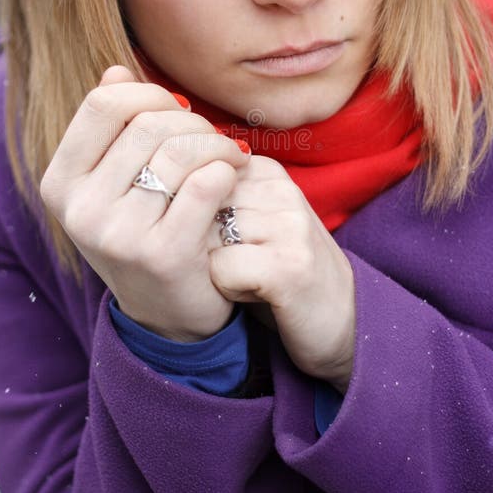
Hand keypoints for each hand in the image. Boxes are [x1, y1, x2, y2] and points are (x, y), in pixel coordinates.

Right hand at [40, 66, 249, 340]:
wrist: (170, 313)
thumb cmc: (146, 232)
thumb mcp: (116, 184)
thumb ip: (113, 129)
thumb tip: (116, 71)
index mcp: (60, 183)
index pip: (103, 103)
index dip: (149, 94)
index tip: (177, 111)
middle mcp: (80, 209)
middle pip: (147, 124)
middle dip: (193, 123)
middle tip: (215, 141)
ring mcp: (118, 235)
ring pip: (180, 151)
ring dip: (219, 145)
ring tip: (233, 157)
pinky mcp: (162, 255)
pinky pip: (206, 184)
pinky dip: (227, 171)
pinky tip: (234, 178)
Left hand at [209, 156, 355, 391]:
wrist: (339, 322)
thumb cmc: (277, 271)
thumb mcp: (247, 221)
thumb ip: (211, 196)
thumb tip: (152, 183)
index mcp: (266, 171)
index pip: (192, 176)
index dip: (194, 219)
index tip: (232, 240)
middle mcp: (280, 189)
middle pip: (194, 208)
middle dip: (200, 243)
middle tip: (239, 263)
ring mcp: (288, 224)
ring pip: (203, 238)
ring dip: (213, 267)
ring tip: (249, 277)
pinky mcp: (289, 264)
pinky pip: (221, 270)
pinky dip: (226, 289)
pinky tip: (256, 294)